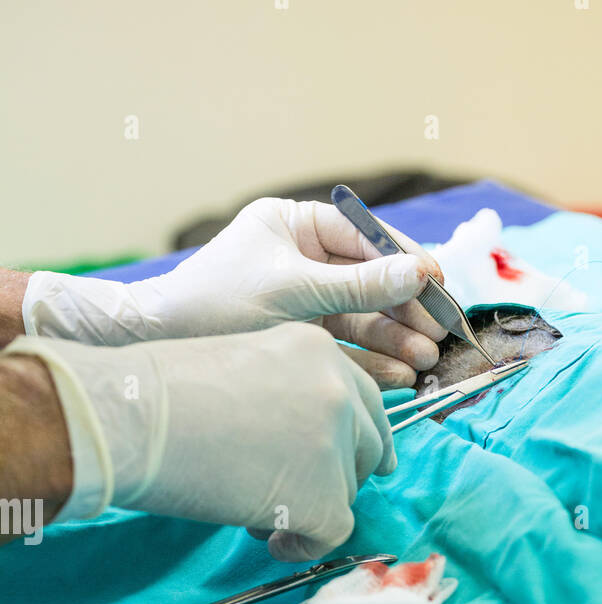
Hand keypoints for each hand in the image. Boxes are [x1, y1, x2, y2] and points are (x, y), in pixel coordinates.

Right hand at [7, 321, 394, 559]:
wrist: (135, 419)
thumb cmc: (162, 395)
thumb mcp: (243, 368)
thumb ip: (286, 397)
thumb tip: (304, 450)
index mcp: (318, 351)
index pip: (366, 401)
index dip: (360, 439)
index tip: (359, 464)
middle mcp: (339, 391)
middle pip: (367, 448)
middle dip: (340, 478)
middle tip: (302, 497)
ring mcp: (336, 444)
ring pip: (346, 493)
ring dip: (310, 508)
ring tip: (255, 510)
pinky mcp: (324, 496)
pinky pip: (333, 533)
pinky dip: (303, 544)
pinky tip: (272, 539)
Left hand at [23, 199, 447, 386]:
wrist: (161, 349)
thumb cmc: (215, 303)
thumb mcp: (292, 290)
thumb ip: (358, 285)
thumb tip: (420, 273)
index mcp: (294, 226)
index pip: (363, 236)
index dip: (403, 260)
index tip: (436, 281)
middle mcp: (303, 261)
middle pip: (370, 282)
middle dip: (405, 310)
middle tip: (438, 333)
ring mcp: (303, 304)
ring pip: (363, 319)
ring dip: (395, 341)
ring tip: (423, 362)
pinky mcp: (301, 343)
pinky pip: (346, 349)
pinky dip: (373, 363)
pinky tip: (399, 377)